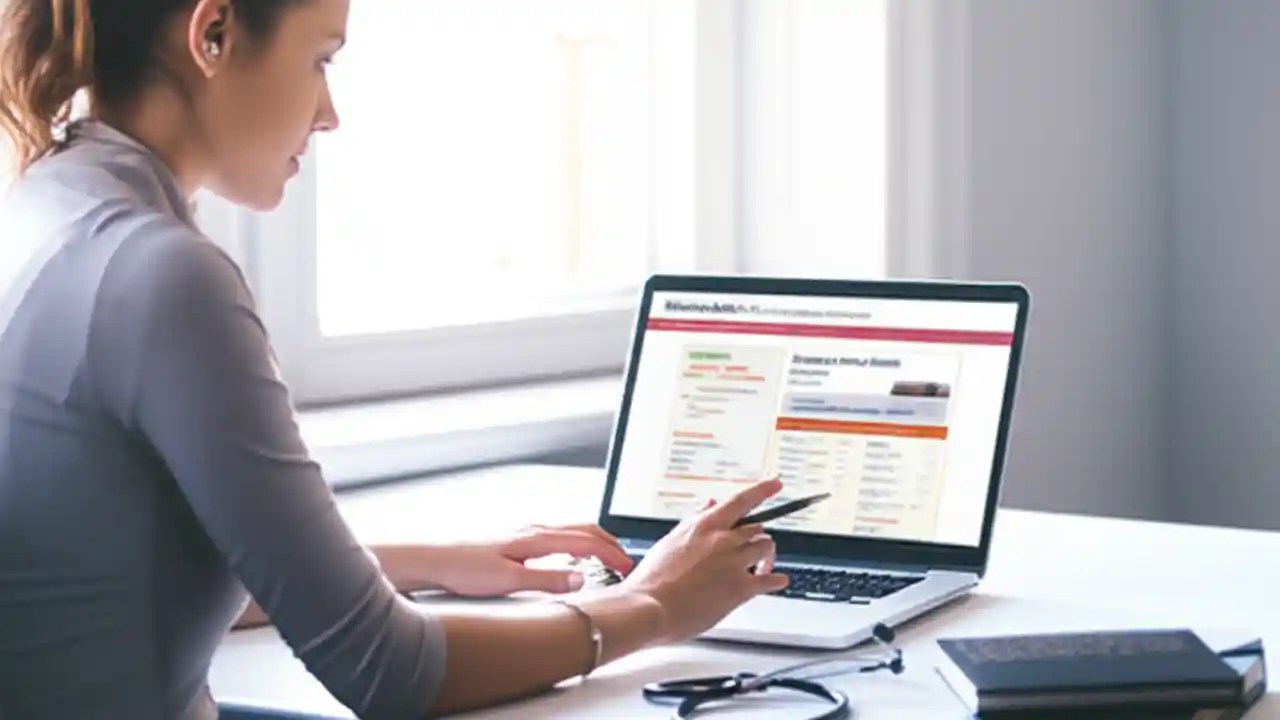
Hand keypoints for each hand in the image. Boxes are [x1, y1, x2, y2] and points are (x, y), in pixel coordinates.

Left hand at [423, 524, 635, 597]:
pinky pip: (558, 534)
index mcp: (536, 538)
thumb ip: (546, 580)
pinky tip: (570, 555)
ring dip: (594, 540)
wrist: (434, 560)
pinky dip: (576, 542)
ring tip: (607, 555)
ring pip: (571, 530)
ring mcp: (525, 532)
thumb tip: (580, 580)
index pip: (586, 542)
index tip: (628, 567)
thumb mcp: (508, 581)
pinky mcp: (516, 539)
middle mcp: (533, 530)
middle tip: (627, 560)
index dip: (612, 554)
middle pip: (584, 529)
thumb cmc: (464, 568)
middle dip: (610, 543)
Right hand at [620, 478, 788, 643]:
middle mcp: (722, 540)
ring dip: (766, 556)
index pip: (740, 501)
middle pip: (755, 528)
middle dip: (756, 536)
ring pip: (765, 548)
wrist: (650, 608)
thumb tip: (709, 505)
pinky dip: (776, 580)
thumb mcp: (670, 541)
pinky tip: (776, 581)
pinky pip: (770, 579)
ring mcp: (734, 563)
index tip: (775, 485)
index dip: (761, 490)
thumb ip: (693, 522)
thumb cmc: (653, 580)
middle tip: (754, 545)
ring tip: (763, 565)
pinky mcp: (740, 588)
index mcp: (704, 526)